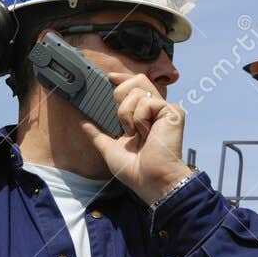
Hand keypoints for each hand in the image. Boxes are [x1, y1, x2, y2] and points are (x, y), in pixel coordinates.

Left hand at [78, 71, 193, 204]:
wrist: (150, 179)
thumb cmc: (135, 169)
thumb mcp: (110, 149)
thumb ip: (98, 134)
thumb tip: (85, 123)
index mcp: (143, 116)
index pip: (135, 87)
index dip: (122, 79)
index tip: (109, 77)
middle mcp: (156, 110)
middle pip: (138, 81)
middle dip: (121, 96)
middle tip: (123, 121)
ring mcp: (165, 110)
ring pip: (138, 92)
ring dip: (127, 114)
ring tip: (135, 133)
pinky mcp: (172, 112)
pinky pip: (147, 103)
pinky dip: (139, 119)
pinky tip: (145, 133)